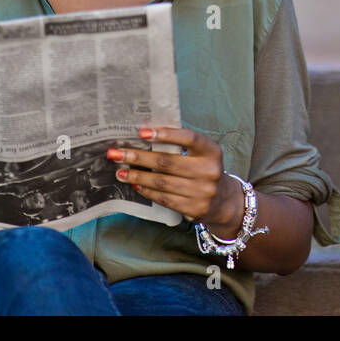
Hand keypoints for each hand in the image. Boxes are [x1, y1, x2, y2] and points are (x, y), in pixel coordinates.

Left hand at [106, 127, 243, 237]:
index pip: (188, 138)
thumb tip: (144, 136)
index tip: (141, 132)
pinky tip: (135, 184)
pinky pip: (164, 198)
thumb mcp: (201, 154)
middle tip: (116, 154)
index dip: (166, 134)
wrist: (222, 200)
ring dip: (137, 176)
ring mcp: (202, 191)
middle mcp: (209, 171)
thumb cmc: (203, 169)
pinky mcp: (194, 208)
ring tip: (120, 171)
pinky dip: (147, 190)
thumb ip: (180, 145)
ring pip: (162, 182)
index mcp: (212, 151)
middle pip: (167, 162)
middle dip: (138, 157)